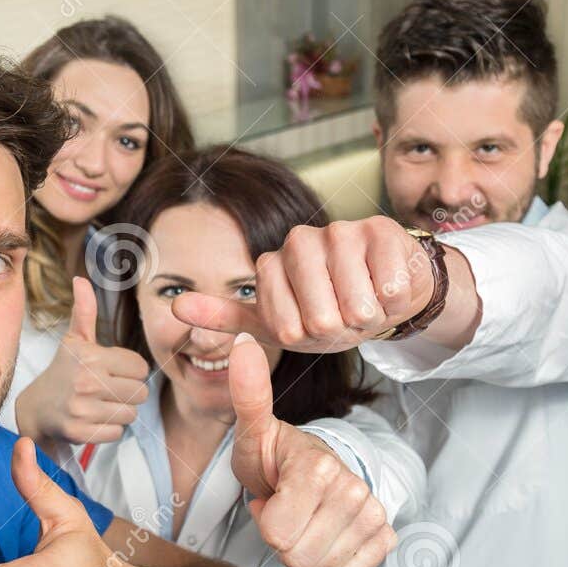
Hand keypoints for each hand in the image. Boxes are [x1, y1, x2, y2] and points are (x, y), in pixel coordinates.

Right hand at [14, 277, 149, 454]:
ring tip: (101, 404)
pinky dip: (108, 429)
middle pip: (140, 393)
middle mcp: (87, 382)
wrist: (36, 409)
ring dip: (119, 411)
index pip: (140, 368)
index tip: (113, 371)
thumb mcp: (74, 340)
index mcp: (91, 357)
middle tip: (108, 390)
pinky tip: (93, 419)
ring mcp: (82, 409)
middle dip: (128, 393)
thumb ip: (84, 311)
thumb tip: (80, 279)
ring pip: (130, 414)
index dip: (130, 371)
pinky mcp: (81, 432)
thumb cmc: (63, 371)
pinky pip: (117, 433)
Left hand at [173, 217, 433, 352]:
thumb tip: (176, 307)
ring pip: (354, 302)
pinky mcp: (380, 229)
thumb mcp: (272, 324)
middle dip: (337, 331)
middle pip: (319, 316)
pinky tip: (387, 289)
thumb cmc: (326, 313)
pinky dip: (392, 300)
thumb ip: (224, 317)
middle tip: (342, 321)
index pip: (285, 325)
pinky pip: (387, 285)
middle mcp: (300, 240)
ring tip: (365, 307)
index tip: (311, 327)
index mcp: (270, 265)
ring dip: (366, 317)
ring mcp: (340, 231)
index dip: (307, 337)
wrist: (384, 297)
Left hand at [227, 333, 394, 566]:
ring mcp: (373, 513)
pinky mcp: (385, 536)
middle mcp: (353, 489)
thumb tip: (240, 343)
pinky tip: (325, 533)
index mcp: (317, 466)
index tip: (269, 494)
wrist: (312, 469)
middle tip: (285, 508)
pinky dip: (329, 564)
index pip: (276, 533)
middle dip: (281, 539)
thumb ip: (247, 394)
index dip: (264, 519)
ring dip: (303, 551)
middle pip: (296, 556)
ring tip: (302, 518)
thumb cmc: (275, 455)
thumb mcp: (252, 430)